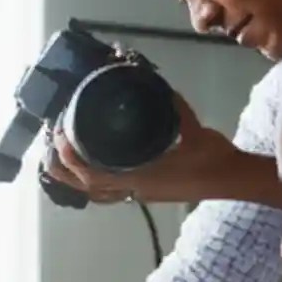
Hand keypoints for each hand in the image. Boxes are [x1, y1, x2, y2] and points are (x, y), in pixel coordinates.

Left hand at [45, 93, 241, 203]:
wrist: (233, 179)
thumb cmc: (214, 158)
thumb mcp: (192, 128)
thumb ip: (173, 108)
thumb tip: (156, 87)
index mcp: (143, 178)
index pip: (95, 175)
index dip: (72, 158)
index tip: (60, 137)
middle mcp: (136, 191)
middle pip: (86, 188)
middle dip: (62, 170)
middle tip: (48, 148)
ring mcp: (140, 195)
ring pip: (95, 194)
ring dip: (73, 178)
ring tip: (57, 158)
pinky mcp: (145, 193)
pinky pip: (109, 192)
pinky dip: (91, 182)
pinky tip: (85, 168)